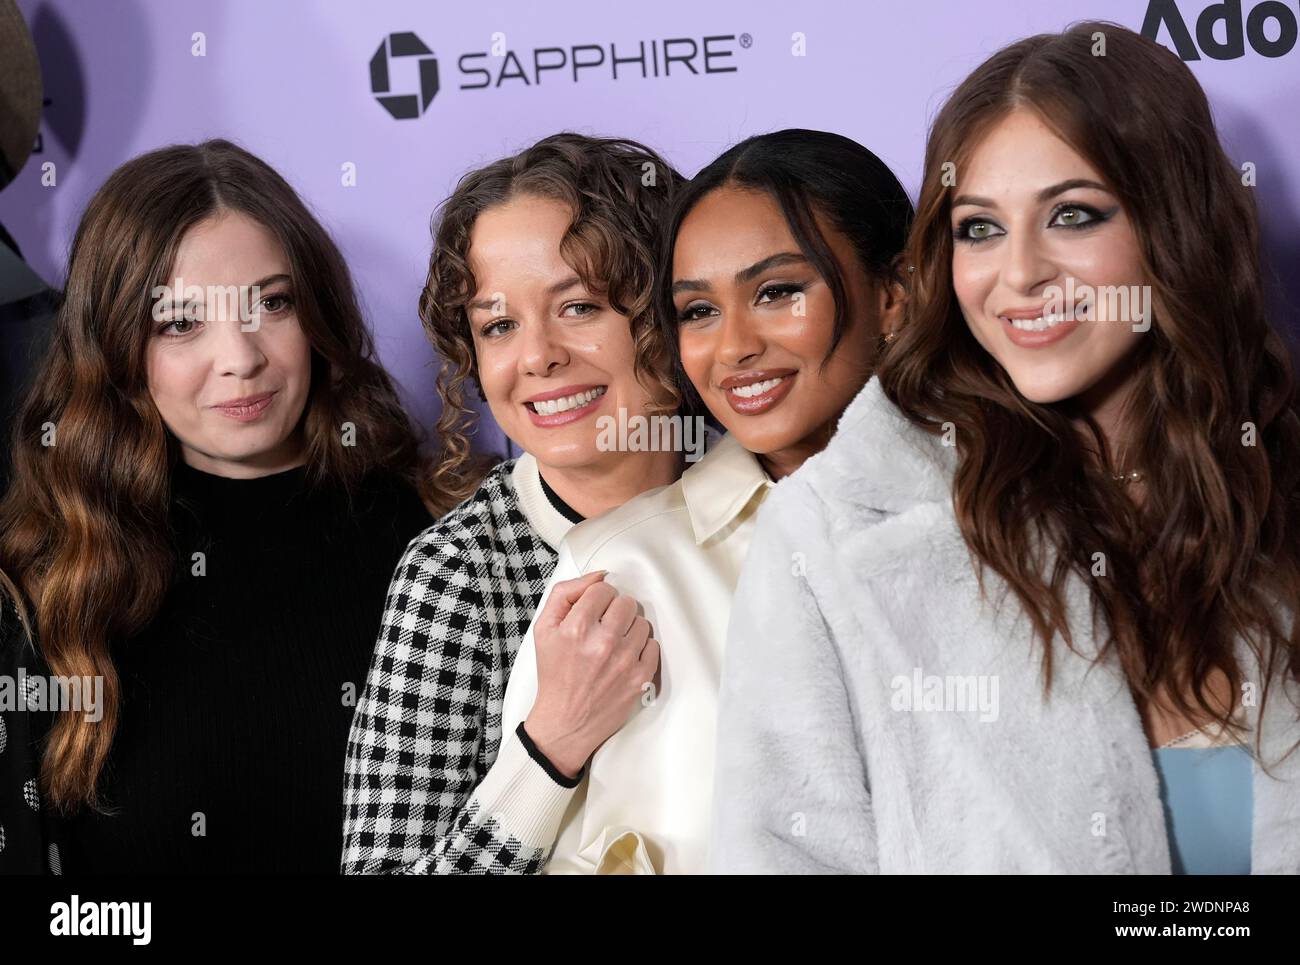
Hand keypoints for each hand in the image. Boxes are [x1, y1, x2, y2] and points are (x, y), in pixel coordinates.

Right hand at [523, 571, 659, 778]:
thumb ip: (566, 593)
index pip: (603, 589)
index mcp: (576, 628)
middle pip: (626, 603)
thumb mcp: (544, 629)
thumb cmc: (555, 674)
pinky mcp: (640, 678)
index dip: (598, 598)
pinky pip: (653, 645)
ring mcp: (624, 661)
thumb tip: (601, 575)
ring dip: (630, 629)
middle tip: (605, 627)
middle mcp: (602, 643)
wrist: (565, 722)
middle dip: (615, 611)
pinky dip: (641, 649)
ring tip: (614, 643)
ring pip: (642, 623)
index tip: (594, 611)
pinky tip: (624, 658)